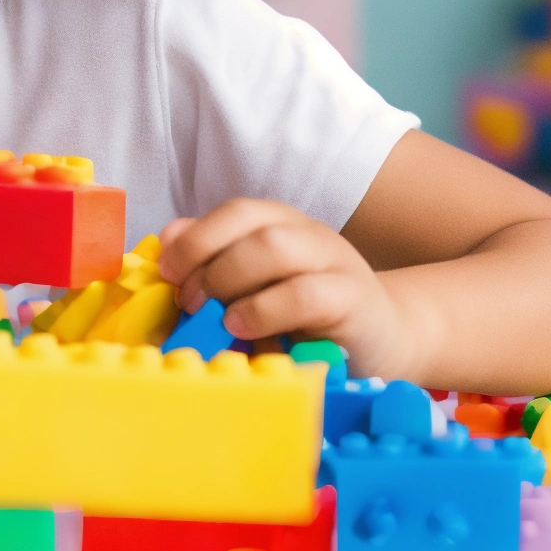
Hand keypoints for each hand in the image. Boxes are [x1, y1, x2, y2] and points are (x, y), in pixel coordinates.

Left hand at [156, 199, 414, 378]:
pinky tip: (244, 327)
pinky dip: (266, 310)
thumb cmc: (304, 319)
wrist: (383, 339)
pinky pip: (306, 294)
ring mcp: (333, 262)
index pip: (231, 211)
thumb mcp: (254, 288)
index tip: (167, 274)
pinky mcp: (352, 300)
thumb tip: (166, 241)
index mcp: (278, 224)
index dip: (192, 239)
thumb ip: (212, 262)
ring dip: (232, 278)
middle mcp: (305, 233)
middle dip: (204, 256)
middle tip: (187, 300)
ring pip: (275, 246)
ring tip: (216, 315)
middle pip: (247, 219)